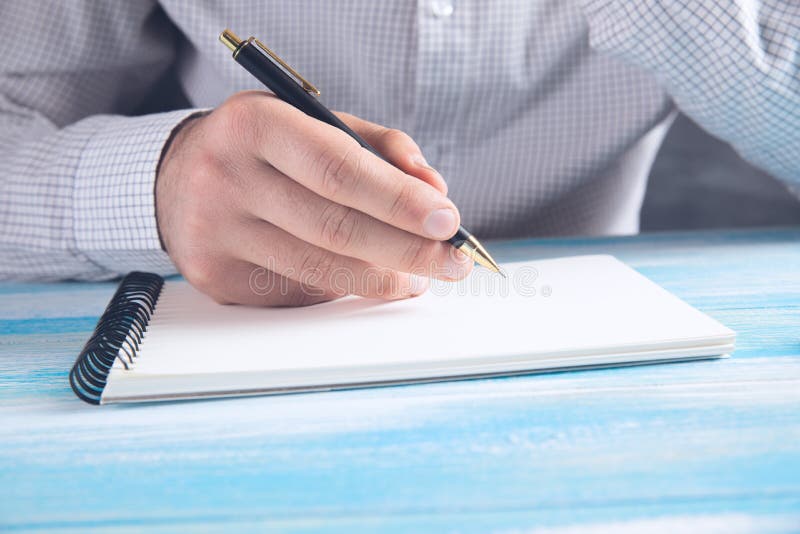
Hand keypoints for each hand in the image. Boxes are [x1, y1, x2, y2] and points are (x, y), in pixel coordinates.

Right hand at [156, 91, 471, 305]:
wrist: (177, 178)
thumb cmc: (264, 147)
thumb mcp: (313, 122)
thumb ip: (379, 147)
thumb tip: (433, 190)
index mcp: (253, 124)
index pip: (338, 168)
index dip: (398, 199)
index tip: (448, 220)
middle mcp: (225, 178)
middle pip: (335, 227)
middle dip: (408, 250)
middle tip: (452, 262)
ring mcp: (216, 235)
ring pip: (320, 271)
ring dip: (383, 279)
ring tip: (419, 278)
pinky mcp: (217, 278)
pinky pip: (299, 291)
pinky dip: (343, 289)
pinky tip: (365, 280)